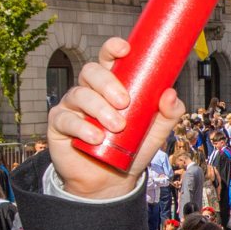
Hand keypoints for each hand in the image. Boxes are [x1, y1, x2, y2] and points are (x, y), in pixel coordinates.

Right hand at [47, 37, 185, 198]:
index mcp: (113, 85)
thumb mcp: (156, 131)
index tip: (124, 49)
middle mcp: (91, 91)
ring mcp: (73, 106)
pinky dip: (81, 127)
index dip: (113, 49)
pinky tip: (95, 137)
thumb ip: (168, 113)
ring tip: (116, 127)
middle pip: (91, 72)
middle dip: (108, 83)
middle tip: (125, 103)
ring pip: (79, 94)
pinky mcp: (59, 124)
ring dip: (99, 108)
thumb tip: (170, 93)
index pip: (109, 60)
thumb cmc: (132, 148)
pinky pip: (65, 118)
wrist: (112, 180)